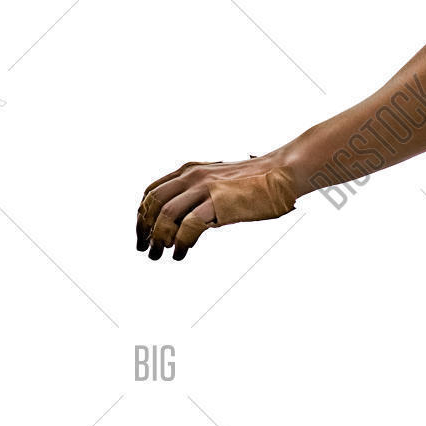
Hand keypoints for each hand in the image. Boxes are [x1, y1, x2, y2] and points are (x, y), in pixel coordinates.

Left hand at [136, 155, 296, 260]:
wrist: (281, 173)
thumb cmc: (255, 183)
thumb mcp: (218, 183)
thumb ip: (199, 197)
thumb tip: (183, 225)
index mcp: (190, 171)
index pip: (153, 191)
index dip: (143, 214)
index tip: (143, 234)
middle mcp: (193, 176)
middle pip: (154, 202)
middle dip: (144, 228)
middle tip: (145, 248)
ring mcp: (206, 187)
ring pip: (166, 213)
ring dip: (159, 238)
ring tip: (159, 254)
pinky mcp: (219, 201)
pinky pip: (189, 225)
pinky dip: (180, 242)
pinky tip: (181, 253)